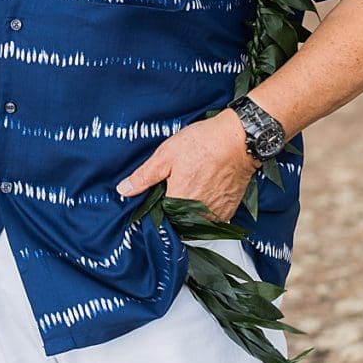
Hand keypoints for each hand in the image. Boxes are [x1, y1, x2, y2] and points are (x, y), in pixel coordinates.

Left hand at [116, 110, 253, 221]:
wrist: (239, 140)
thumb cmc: (204, 144)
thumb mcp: (166, 155)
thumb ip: (144, 176)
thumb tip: (123, 190)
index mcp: (177, 202)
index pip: (159, 218)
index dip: (156, 207)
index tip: (159, 195)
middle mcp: (196, 214)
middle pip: (177, 222)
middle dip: (172, 209)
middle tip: (177, 186)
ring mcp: (215, 215)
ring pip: (194, 222)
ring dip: (189, 211)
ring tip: (192, 186)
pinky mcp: (228, 211)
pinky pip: (211, 219)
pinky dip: (206, 210)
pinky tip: (205, 190)